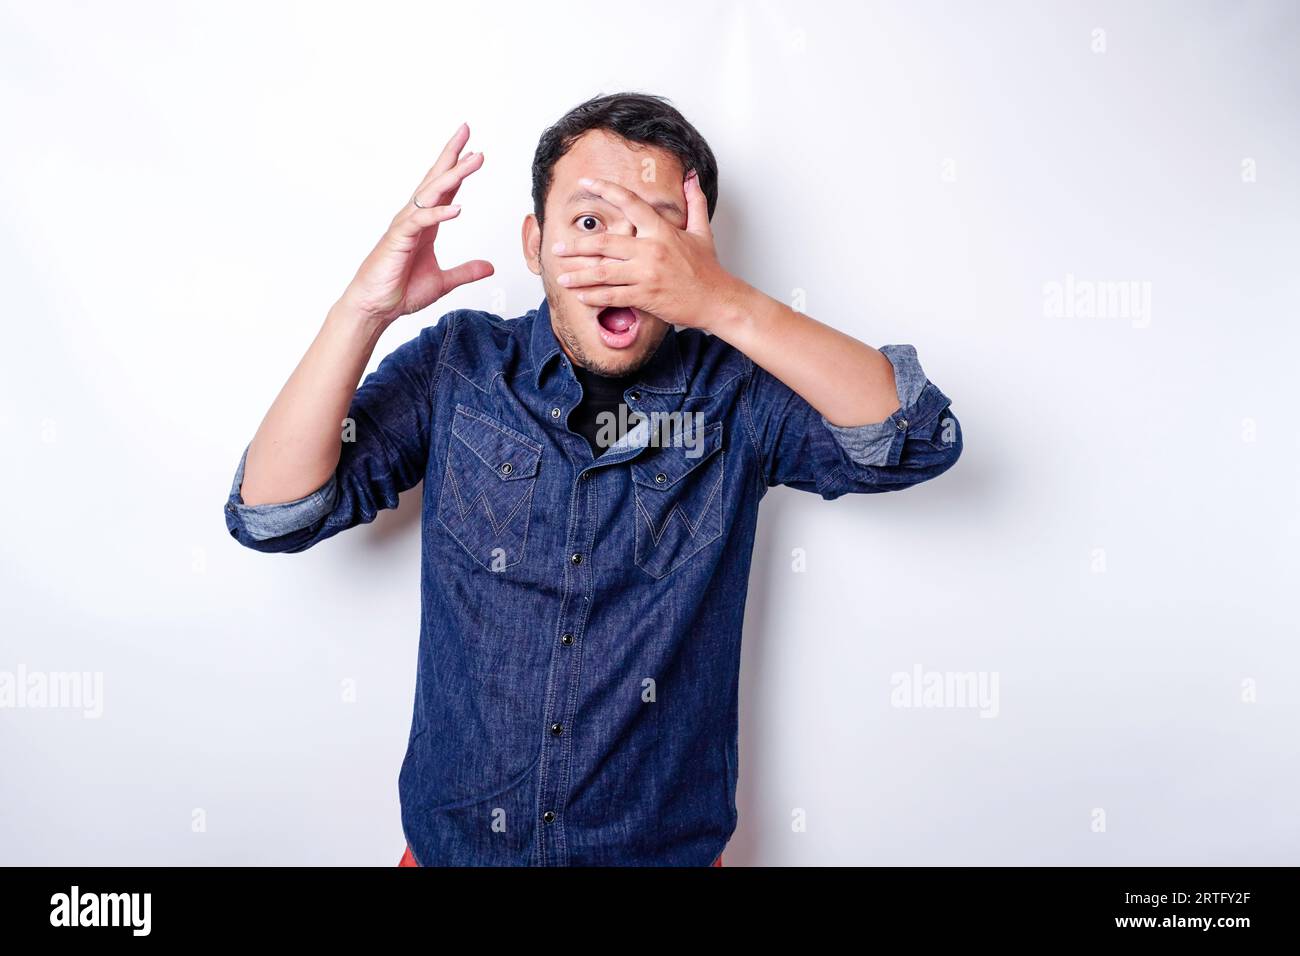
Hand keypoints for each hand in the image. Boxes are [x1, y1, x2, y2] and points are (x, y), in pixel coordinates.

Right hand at [337, 123, 493, 327]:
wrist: (375, 308)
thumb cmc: (399, 291)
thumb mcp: (443, 281)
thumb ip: (466, 272)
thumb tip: (489, 267)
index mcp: (426, 225)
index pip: (444, 189)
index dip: (458, 168)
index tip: (474, 150)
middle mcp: (415, 219)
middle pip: (436, 179)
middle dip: (452, 155)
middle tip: (467, 132)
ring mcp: (405, 227)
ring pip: (431, 193)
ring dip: (453, 175)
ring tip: (473, 159)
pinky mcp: (398, 240)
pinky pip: (421, 221)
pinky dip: (438, 213)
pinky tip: (457, 208)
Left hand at [550, 171, 745, 330]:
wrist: (718, 300)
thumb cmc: (709, 268)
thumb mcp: (702, 231)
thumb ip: (694, 201)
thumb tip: (691, 176)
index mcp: (661, 230)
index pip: (629, 202)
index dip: (605, 189)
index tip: (586, 182)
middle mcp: (651, 249)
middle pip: (604, 243)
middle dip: (576, 245)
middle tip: (557, 246)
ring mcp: (646, 274)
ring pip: (603, 272)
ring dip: (578, 275)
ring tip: (561, 275)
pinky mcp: (645, 296)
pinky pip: (613, 295)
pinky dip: (594, 296)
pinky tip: (580, 295)